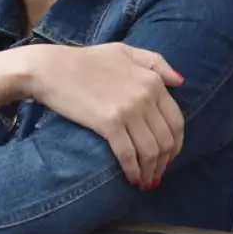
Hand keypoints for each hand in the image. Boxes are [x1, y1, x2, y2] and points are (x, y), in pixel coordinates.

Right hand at [19, 44, 185, 188]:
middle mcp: (146, 96)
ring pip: (151, 151)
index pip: (176, 120)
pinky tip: (132, 179)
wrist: (52, 68)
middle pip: (166, 139)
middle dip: (165, 162)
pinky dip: (133, 171)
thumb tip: (181, 82)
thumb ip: (156, 63)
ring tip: (145, 182)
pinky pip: (128, 154)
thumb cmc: (87, 60)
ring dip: (151, 172)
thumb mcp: (126, 51)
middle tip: (156, 175)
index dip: (176, 144)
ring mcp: (129, 110)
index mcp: (152, 80)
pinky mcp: (109, 123)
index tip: (169, 157)